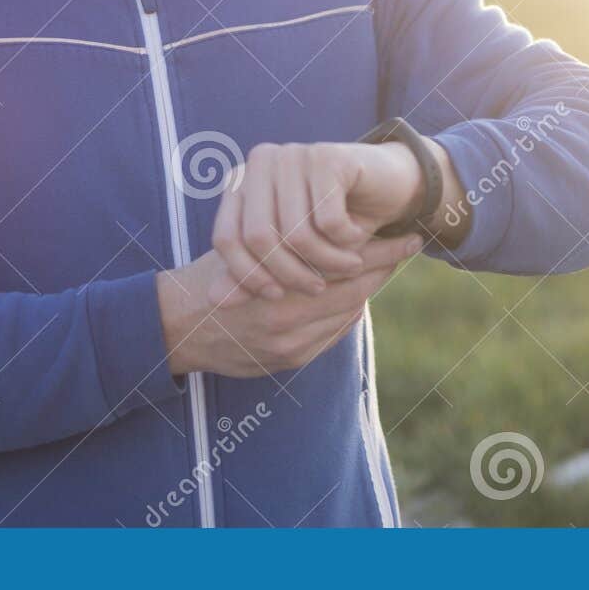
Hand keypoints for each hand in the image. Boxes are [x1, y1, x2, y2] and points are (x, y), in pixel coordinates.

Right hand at [156, 234, 424, 377]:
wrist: (177, 327)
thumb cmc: (210, 276)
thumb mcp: (244, 246)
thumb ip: (286, 241)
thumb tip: (337, 228)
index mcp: (284, 287)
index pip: (350, 266)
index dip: (384, 252)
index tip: (411, 236)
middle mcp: (292, 321)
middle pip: (357, 291)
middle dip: (384, 267)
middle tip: (407, 244)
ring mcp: (293, 345)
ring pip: (348, 312)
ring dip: (367, 287)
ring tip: (384, 263)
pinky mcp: (290, 361)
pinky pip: (333, 334)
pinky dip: (346, 311)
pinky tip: (353, 293)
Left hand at [209, 140, 426, 301]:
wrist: (390, 186)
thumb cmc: (334, 221)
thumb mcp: (290, 252)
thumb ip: (253, 271)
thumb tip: (216, 300)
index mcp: (242, 180)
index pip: (226, 238)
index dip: (248, 275)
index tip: (276, 295)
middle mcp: (262, 161)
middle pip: (259, 238)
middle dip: (290, 274)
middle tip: (317, 287)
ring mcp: (294, 155)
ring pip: (296, 233)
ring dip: (327, 262)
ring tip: (347, 267)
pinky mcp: (327, 157)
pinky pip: (329, 221)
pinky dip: (347, 242)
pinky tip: (358, 238)